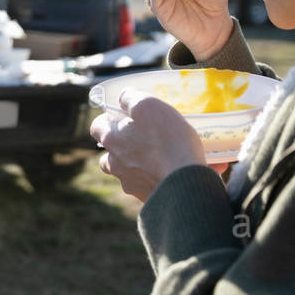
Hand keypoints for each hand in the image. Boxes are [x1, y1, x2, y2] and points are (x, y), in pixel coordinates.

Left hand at [89, 89, 210, 201]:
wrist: (183, 182)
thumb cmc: (165, 139)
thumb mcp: (147, 105)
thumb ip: (131, 98)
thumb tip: (122, 97)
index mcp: (112, 140)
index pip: (97, 127)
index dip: (109, 120)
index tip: (124, 117)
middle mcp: (116, 164)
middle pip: (112, 153)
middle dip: (126, 146)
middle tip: (148, 138)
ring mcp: (132, 184)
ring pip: (133, 171)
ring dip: (146, 164)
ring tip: (171, 157)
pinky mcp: (150, 197)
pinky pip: (157, 184)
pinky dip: (171, 176)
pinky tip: (197, 169)